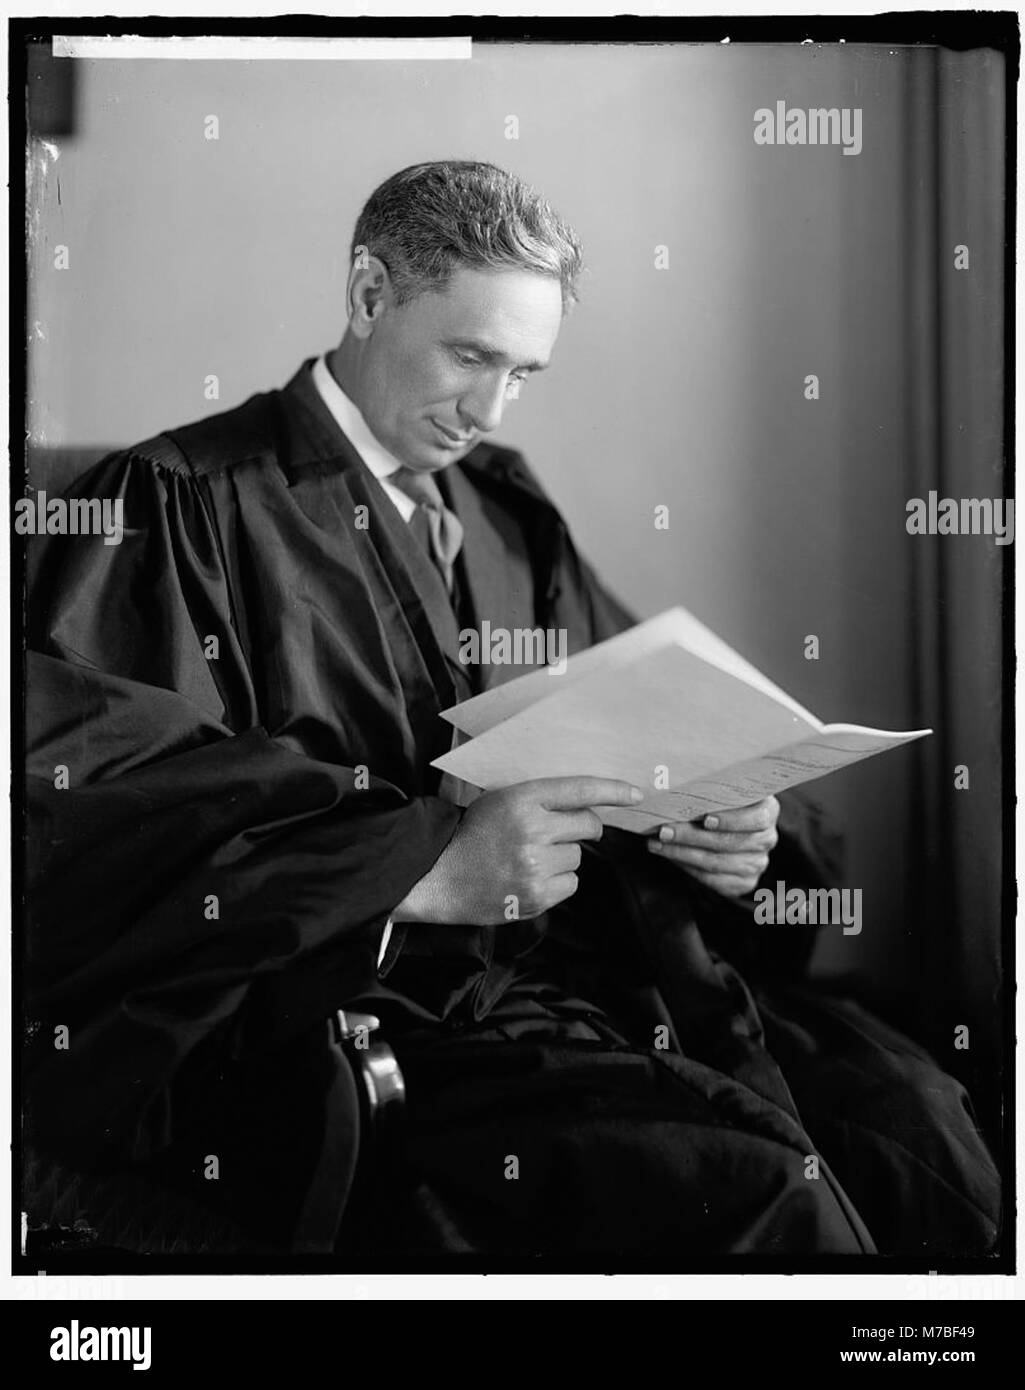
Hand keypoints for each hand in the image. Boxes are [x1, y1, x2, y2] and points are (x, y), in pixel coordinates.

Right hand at [394, 776, 643, 926]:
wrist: (436, 875)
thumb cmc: (469, 834)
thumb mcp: (499, 800)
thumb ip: (538, 798)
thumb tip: (585, 801)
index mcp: (522, 798)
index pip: (580, 789)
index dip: (613, 790)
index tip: (635, 793)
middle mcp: (533, 829)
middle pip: (588, 825)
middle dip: (582, 828)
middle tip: (558, 833)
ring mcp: (535, 865)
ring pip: (578, 857)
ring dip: (563, 858)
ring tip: (530, 859)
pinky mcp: (536, 895)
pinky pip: (571, 884)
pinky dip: (557, 883)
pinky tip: (530, 879)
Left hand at [647, 796, 779, 897]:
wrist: (724, 827)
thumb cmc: (719, 801)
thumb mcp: (721, 789)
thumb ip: (709, 787)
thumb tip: (675, 780)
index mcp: (768, 810)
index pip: (758, 818)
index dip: (732, 820)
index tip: (705, 818)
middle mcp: (766, 838)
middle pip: (731, 842)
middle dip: (693, 836)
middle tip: (664, 830)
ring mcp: (757, 863)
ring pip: (717, 862)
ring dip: (682, 853)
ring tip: (658, 842)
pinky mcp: (743, 882)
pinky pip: (712, 879)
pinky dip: (686, 867)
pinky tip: (668, 854)